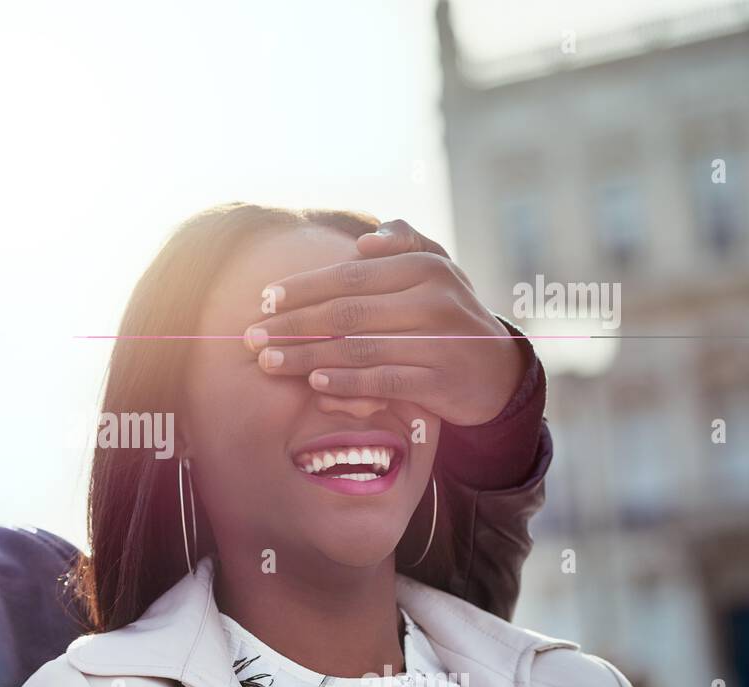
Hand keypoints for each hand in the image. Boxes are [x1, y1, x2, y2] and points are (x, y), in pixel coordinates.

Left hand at [244, 219, 525, 426]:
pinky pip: (382, 382)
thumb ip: (404, 242)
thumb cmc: (447, 314)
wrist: (497, 370)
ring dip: (306, 357)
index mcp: (425, 267)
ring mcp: (439, 343)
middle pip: (346, 313)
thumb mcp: (436, 269)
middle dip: (292, 325)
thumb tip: (365, 239)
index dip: (303, 288)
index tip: (263, 300)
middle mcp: (434, 301)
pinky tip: (314, 384)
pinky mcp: (440, 382)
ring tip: (268, 362)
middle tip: (251, 337)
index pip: (350, 276)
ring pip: (358, 349)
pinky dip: (346, 384)